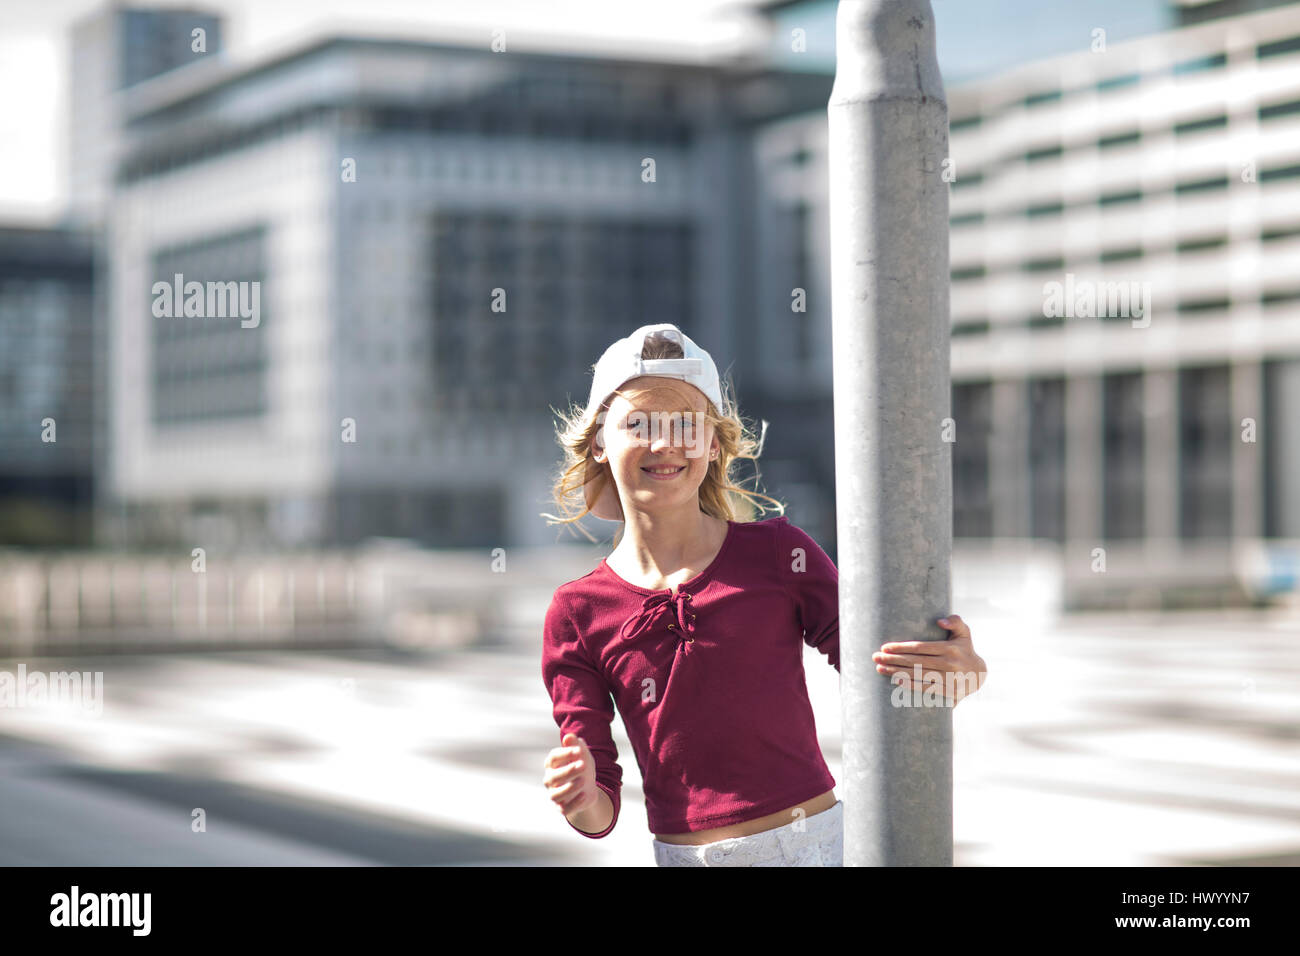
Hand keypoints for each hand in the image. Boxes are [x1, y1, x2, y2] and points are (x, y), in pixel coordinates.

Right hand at [542, 732, 597, 815]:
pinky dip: (574, 803)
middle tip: (583, 765)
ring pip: (556, 795)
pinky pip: (564, 809)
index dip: (565, 754)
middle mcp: (550, 780)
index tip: (579, 751)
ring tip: (583, 780)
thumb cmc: (581, 766)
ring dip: (569, 788)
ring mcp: (555, 795)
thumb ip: (575, 745)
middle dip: (568, 771)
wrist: (588, 786)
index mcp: (551, 765)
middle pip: (553, 777)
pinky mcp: (562, 808)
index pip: (553, 758)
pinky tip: (584, 794)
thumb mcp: (581, 754)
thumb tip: (569, 737)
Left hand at [871, 613, 986, 705]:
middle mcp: (949, 664)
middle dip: (893, 659)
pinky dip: (909, 685)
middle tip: (875, 657)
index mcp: (950, 648)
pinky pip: (925, 688)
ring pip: (917, 675)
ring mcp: (948, 679)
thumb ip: (955, 621)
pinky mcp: (948, 692)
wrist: (979, 675)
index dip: (901, 647)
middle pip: (915, 661)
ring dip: (896, 672)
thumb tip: (940, 621)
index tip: (885, 647)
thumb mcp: (964, 632)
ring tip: (880, 668)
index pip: (920, 647)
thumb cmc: (964, 649)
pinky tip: (895, 680)